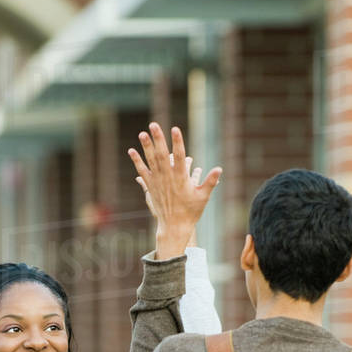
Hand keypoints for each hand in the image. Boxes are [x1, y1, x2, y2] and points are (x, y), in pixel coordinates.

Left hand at [127, 123, 220, 258]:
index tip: (175, 129)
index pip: (180, 156)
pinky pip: (142, 172)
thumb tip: (219, 169)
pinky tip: (131, 150)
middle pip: (162, 155)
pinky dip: (137, 161)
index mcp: (181, 178)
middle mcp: (168, 178)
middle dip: (158, 139)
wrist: (174, 226)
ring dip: (146, 146)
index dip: (177, 142)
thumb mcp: (203, 197)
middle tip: (154, 125)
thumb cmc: (191, 211)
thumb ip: (210, 181)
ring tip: (142, 133)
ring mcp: (158, 182)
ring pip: (151, 161)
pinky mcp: (150, 187)